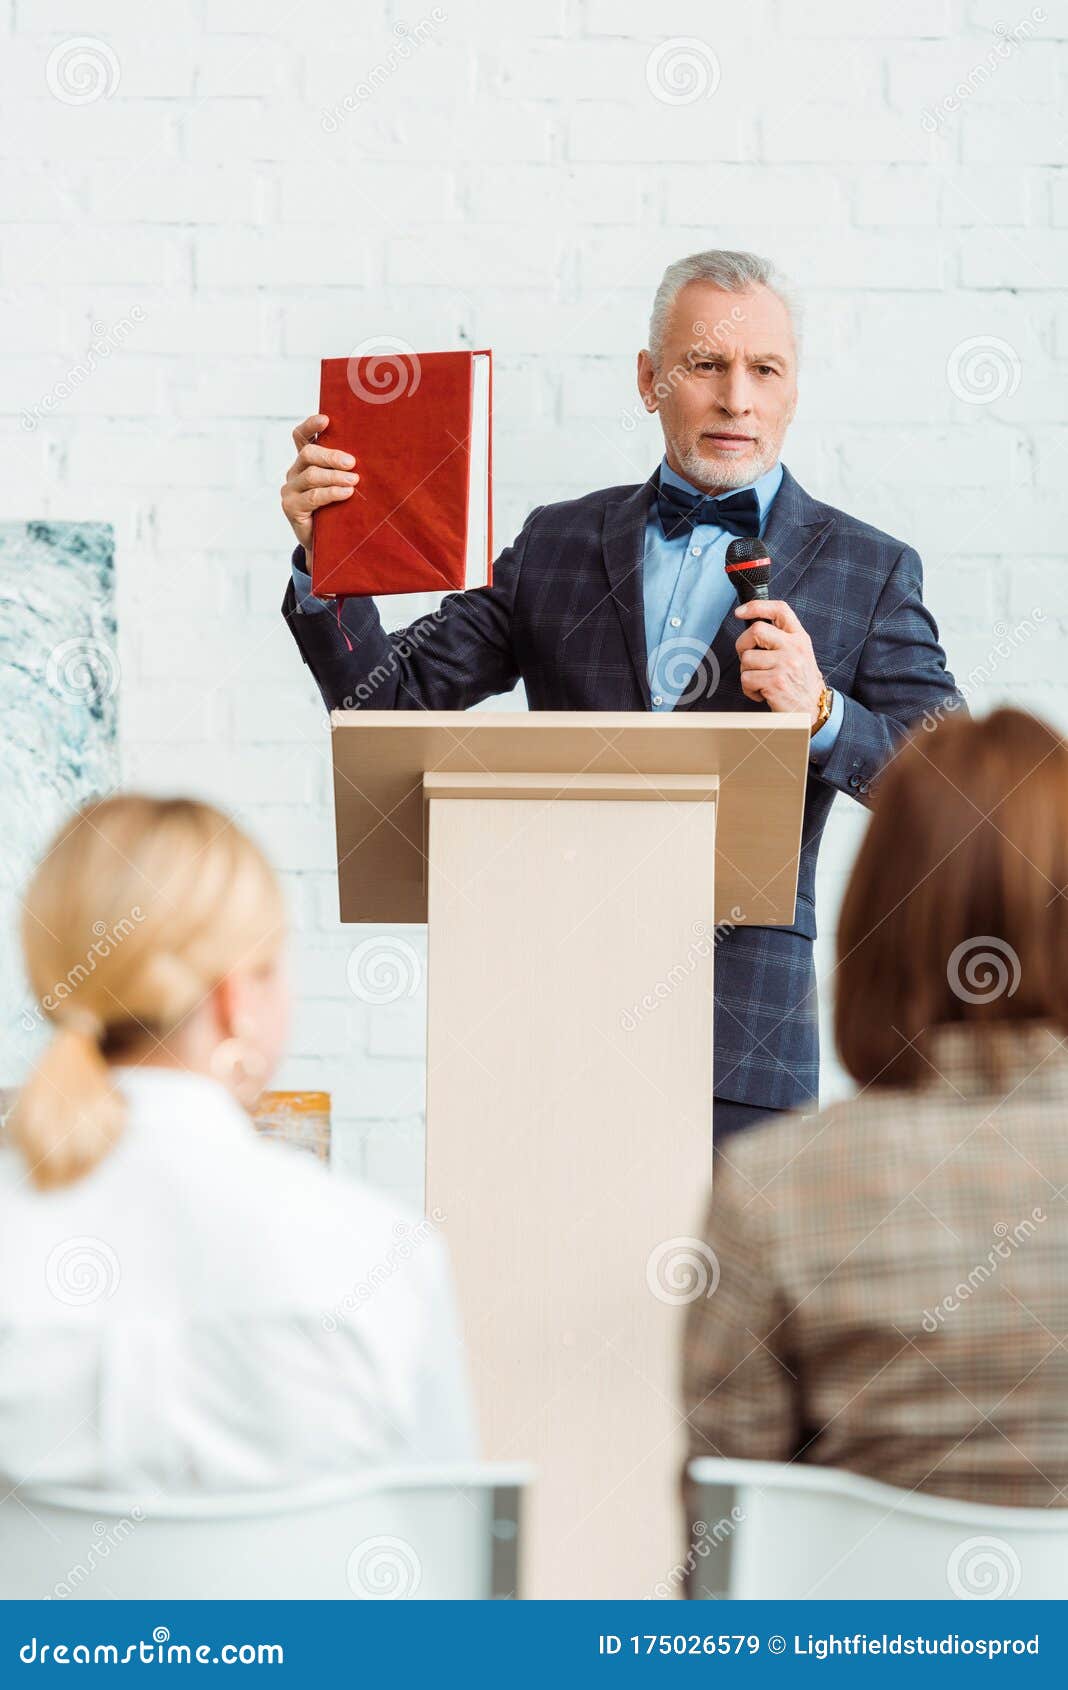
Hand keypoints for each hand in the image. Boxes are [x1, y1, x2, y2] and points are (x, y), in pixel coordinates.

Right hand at [281, 413, 359, 558]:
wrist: (328, 546)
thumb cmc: (340, 511)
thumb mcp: (344, 487)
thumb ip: (348, 471)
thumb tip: (377, 454)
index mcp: (306, 462)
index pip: (302, 436)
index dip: (311, 426)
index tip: (326, 420)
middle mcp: (295, 472)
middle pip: (308, 453)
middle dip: (331, 455)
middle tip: (351, 462)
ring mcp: (290, 490)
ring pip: (311, 475)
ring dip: (334, 476)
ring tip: (354, 481)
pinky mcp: (291, 507)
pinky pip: (312, 496)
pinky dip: (331, 493)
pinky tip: (345, 494)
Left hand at [734, 600, 823, 723]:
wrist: (812, 708)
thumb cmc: (801, 682)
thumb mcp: (799, 653)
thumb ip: (781, 638)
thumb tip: (753, 628)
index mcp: (799, 638)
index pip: (780, 610)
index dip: (757, 606)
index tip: (740, 612)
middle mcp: (794, 648)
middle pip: (756, 630)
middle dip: (743, 644)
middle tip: (748, 658)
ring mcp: (785, 664)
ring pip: (747, 658)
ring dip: (747, 672)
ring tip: (761, 680)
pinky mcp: (775, 681)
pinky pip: (746, 679)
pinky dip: (749, 689)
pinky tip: (762, 692)